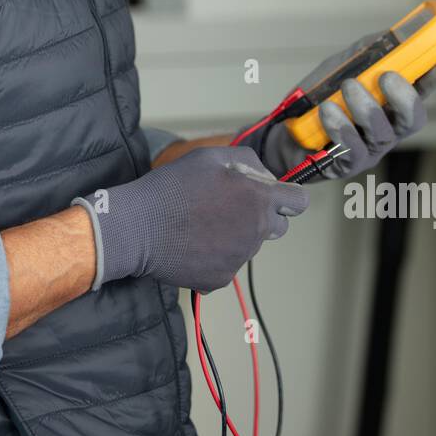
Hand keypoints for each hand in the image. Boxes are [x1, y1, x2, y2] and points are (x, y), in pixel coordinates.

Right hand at [74, 145, 309, 293]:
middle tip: (227, 208)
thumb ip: (248, 161)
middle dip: (261, 216)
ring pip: (250, 245)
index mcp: (258, 199)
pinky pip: (228, 265)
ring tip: (201, 224)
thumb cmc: (172, 187)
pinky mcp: (221, 278)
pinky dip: (216, 256)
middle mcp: (256, 231)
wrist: (137, 227)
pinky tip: (192, 244)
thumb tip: (266, 176)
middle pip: (277, 226)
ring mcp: (239, 258)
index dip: (287, 198)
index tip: (272, 197)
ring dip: (235, 235)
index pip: (298, 203)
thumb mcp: (210, 157)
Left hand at [247, 48, 435, 183]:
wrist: (282, 131)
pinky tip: (328, 111)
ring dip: (367, 107)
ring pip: (382, 134)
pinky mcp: (346, 165)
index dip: (435, 79)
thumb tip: (389, 35)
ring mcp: (368, 149)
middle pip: (412, 120)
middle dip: (405, 97)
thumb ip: (364, 54)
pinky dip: (341, 127)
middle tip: (388, 76)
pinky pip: (352, 150)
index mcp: (389, 105)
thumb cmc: (317, 100)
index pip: (421, 92)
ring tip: (348, 86)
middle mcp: (386, 129)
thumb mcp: (339, 69)